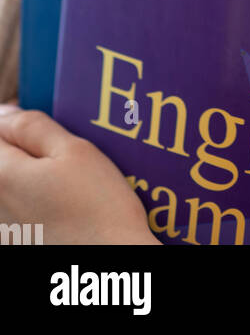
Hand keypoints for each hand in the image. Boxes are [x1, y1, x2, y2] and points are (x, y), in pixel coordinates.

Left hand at [0, 104, 159, 244]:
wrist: (111, 263)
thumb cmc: (98, 208)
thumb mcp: (75, 151)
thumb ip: (33, 127)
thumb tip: (5, 112)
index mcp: (1, 174)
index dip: (18, 121)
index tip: (44, 128)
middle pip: (3, 160)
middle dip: (25, 152)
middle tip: (60, 157)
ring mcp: (3, 229)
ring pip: (11, 186)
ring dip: (30, 178)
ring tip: (68, 187)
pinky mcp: (17, 242)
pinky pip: (19, 212)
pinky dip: (36, 204)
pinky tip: (65, 211)